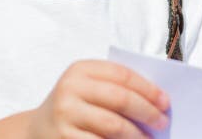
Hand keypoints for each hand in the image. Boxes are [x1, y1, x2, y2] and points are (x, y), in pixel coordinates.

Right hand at [27, 60, 169, 138]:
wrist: (36, 131)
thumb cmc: (74, 107)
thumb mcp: (87, 88)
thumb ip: (115, 87)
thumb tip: (156, 102)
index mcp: (80, 70)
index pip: (122, 75)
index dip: (148, 88)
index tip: (166, 102)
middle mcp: (70, 89)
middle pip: (120, 98)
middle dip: (147, 112)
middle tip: (162, 122)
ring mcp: (66, 115)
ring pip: (113, 126)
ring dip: (137, 135)